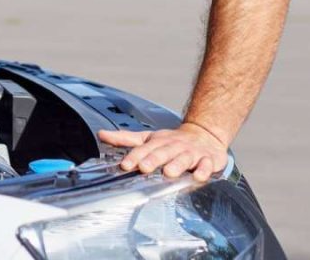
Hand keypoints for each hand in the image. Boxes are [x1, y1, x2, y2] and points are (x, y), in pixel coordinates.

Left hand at [98, 122, 228, 181]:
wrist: (204, 135)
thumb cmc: (172, 141)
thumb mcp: (148, 138)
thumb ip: (126, 139)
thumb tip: (101, 134)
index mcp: (159, 141)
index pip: (145, 148)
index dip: (135, 156)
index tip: (125, 165)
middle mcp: (175, 145)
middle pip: (163, 152)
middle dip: (154, 159)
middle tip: (144, 167)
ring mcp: (192, 152)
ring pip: (184, 158)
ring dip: (177, 164)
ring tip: (169, 172)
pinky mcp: (208, 160)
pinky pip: (207, 165)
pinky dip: (203, 170)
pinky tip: (198, 175)